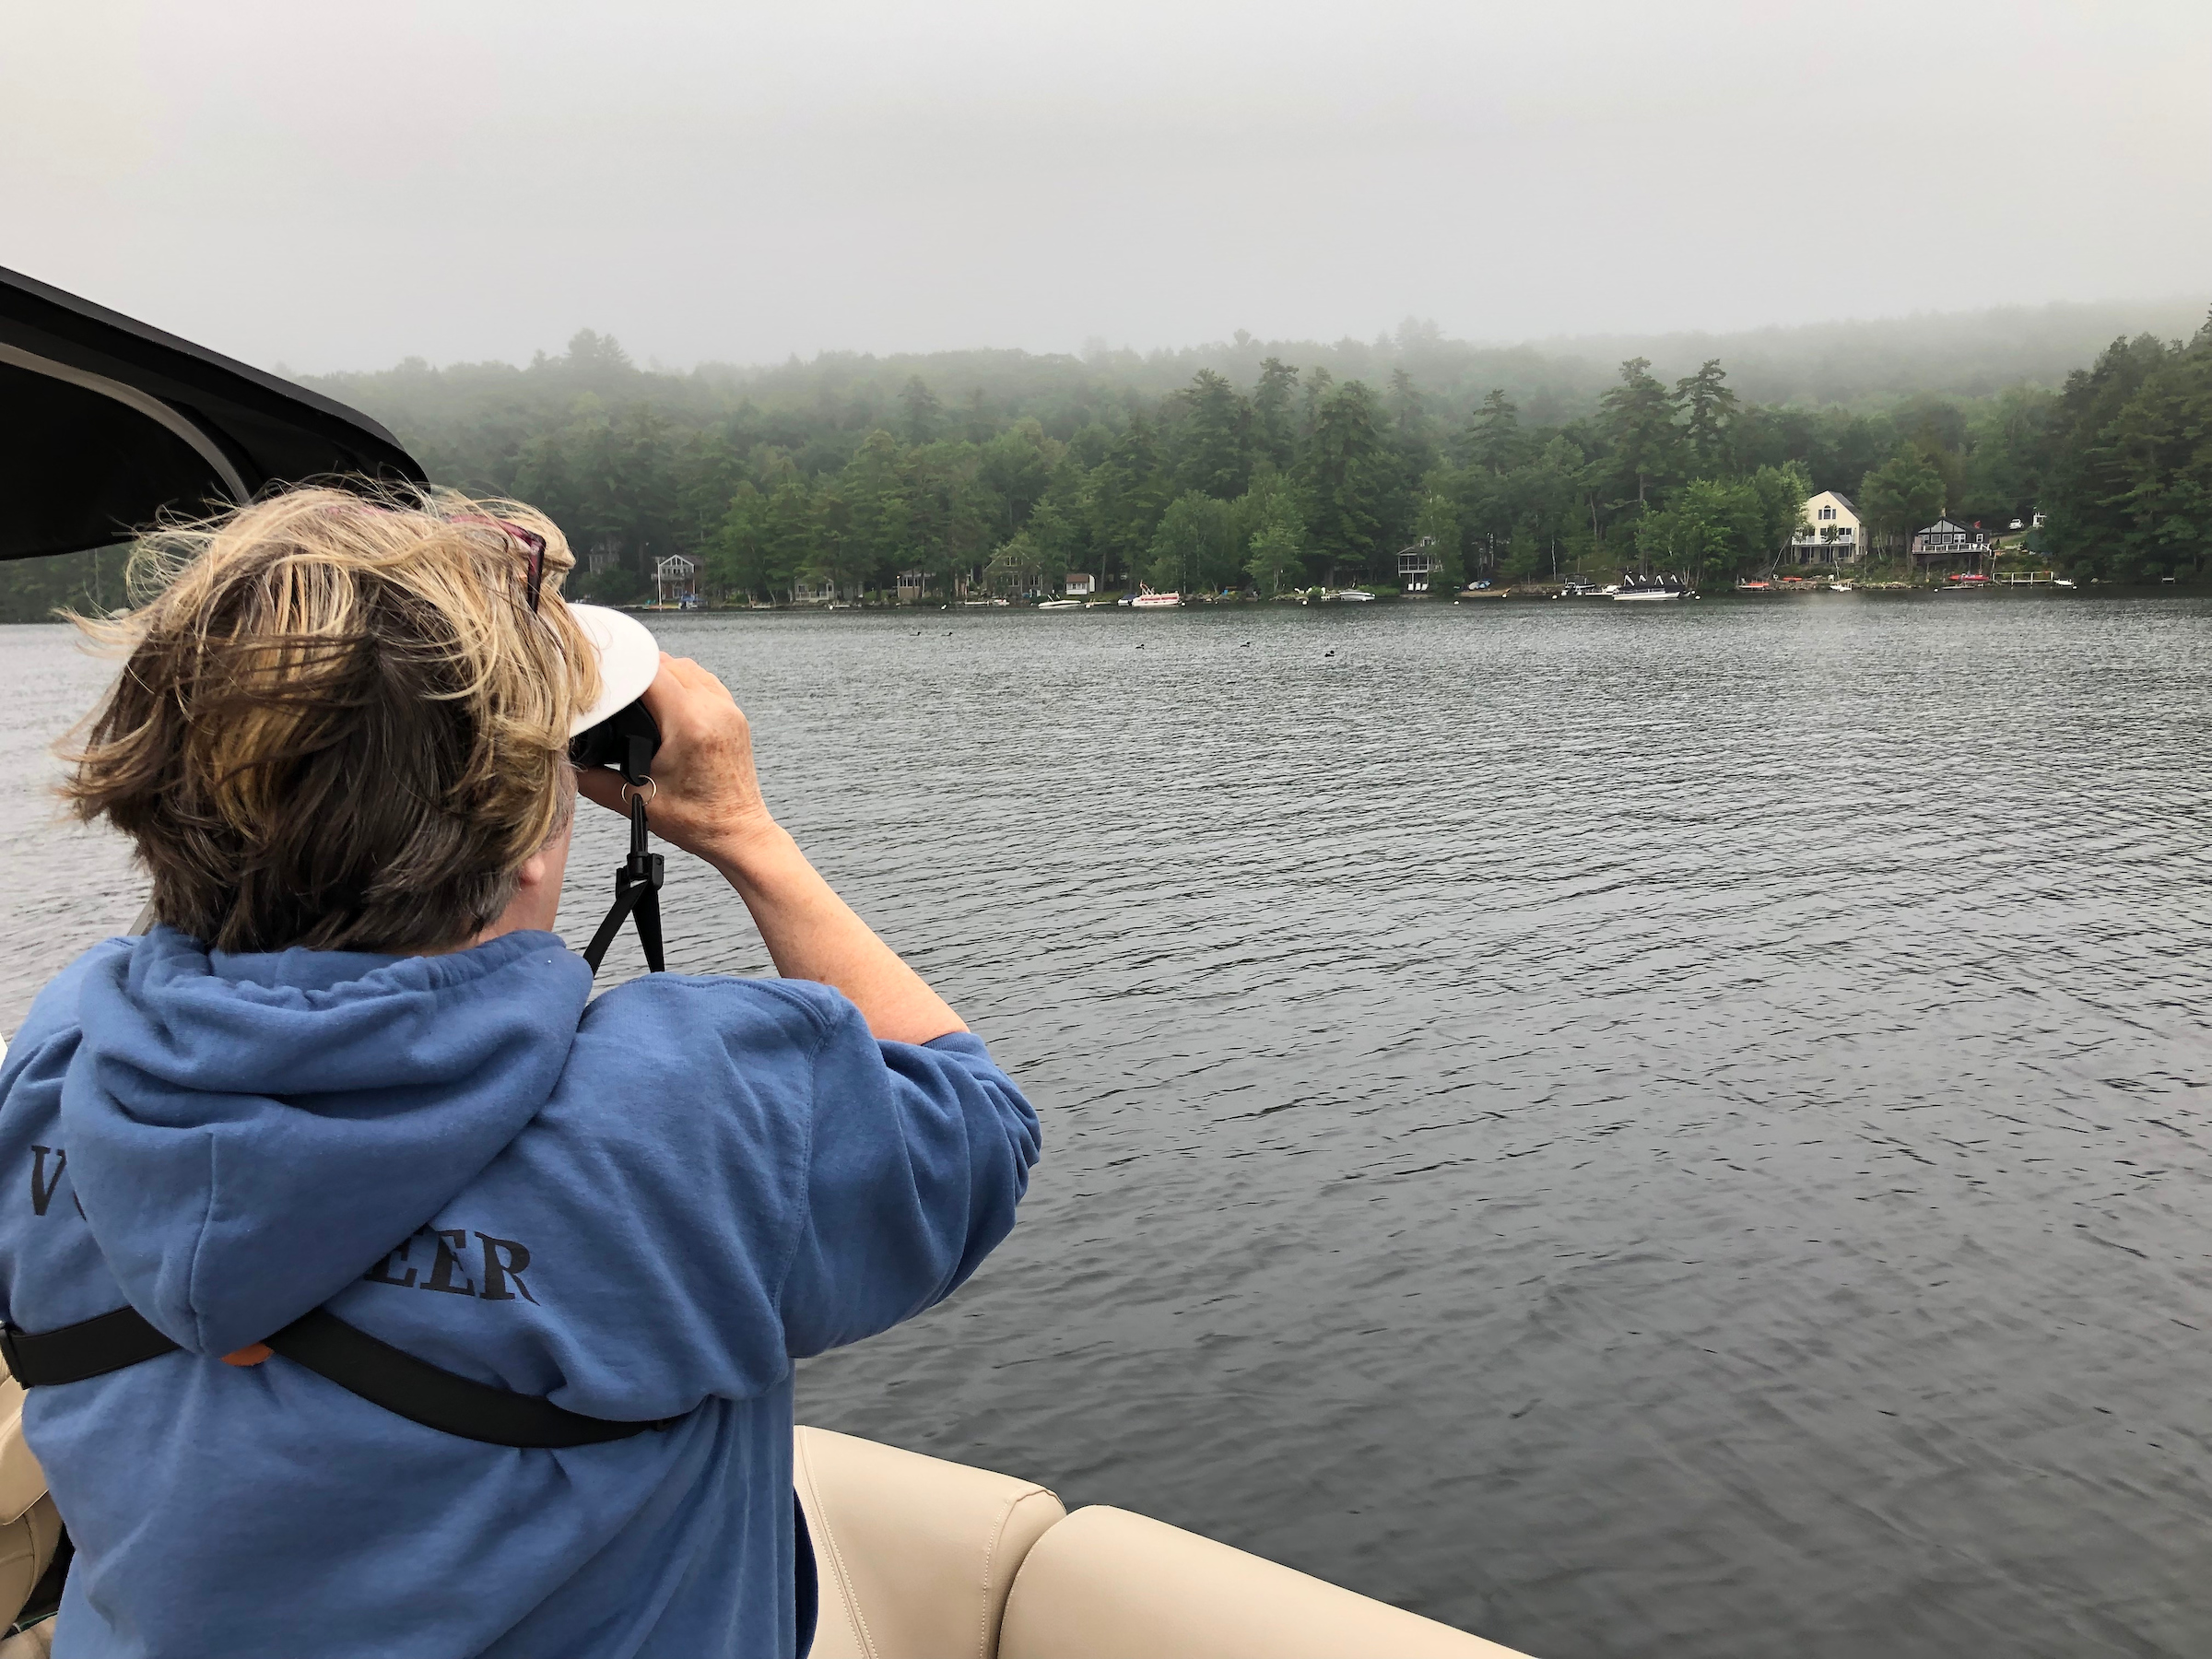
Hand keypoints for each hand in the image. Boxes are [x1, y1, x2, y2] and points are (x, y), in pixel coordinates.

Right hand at [575, 654, 777, 865]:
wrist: (737, 833)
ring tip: (638, 697)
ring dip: (661, 674)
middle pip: (667, 663)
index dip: (621, 669)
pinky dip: (683, 683)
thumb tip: (568, 762)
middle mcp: (714, 710)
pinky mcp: (733, 716)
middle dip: (637, 672)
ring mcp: (728, 710)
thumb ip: (593, 779)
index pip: (649, 672)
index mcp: (691, 724)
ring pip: (687, 667)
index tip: (602, 676)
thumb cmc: (699, 821)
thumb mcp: (635, 801)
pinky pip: (704, 681)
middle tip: (616, 691)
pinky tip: (666, 702)